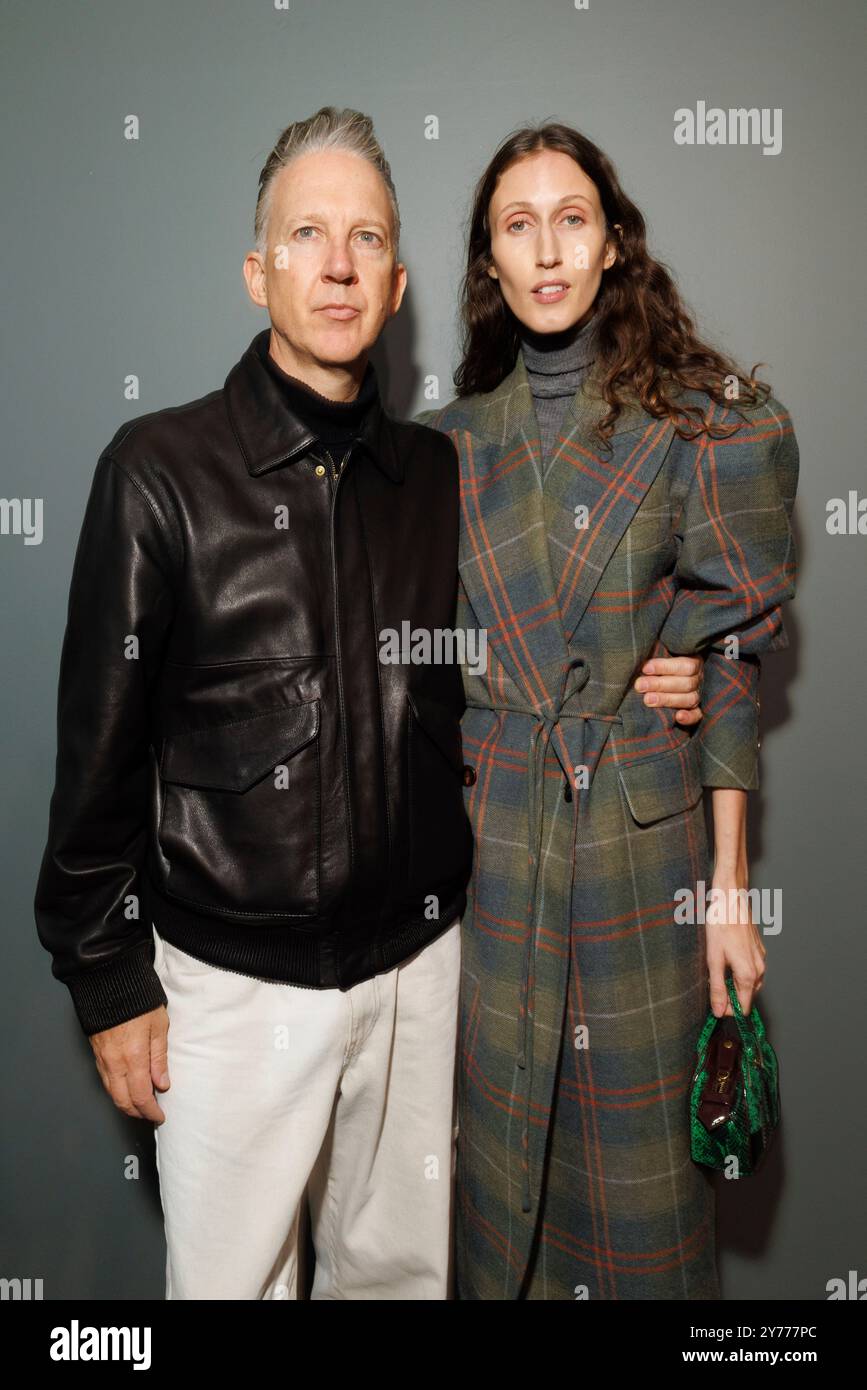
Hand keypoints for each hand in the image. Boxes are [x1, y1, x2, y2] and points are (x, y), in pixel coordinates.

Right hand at [88, 1006, 170, 1122]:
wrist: (109, 983)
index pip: (141, 1097)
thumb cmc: (138, 1000)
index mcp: (133, 1058)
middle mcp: (115, 1063)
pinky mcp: (96, 1053)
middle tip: (151, 1114)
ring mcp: (102, 1059)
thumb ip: (159, 1058)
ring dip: (125, 1104)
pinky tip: (125, 1088)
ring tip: (140, 1104)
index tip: (159, 1116)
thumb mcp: (159, 1026)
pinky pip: (104, 1080)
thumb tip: (162, 1084)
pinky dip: (115, 1090)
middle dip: (137, 1113)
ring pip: (111, 1093)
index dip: (150, 1112)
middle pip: (123, 1101)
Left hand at [634, 655, 703, 725]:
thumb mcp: (660, 653)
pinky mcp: (696, 711)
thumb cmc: (657, 664)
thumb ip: (655, 652)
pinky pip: (697, 715)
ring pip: (689, 699)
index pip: (685, 665)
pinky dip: (689, 717)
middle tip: (639, 686)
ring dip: (667, 700)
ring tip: (647, 700)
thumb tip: (644, 654)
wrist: (660, 677)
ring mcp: (697, 695)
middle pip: (686, 683)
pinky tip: (678, 717)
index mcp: (693, 661)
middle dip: (660, 684)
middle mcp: (697, 679)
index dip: (665, 667)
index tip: (645, 669)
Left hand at [704, 877, 766, 1017]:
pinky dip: (739, 972)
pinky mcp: (759, 951)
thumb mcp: (713, 960)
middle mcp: (759, 970)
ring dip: (734, 983)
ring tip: (718, 968)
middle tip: (712, 981)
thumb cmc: (720, 926)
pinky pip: (751, 970)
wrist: (731, 900)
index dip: (728, 1010)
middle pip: (747, 997)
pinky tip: (726, 959)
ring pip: (750, 984)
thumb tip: (718, 1012)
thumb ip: (717, 988)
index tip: (714, 1002)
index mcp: (748, 975)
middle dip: (730, 996)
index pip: (743, 1008)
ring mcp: (761, 959)